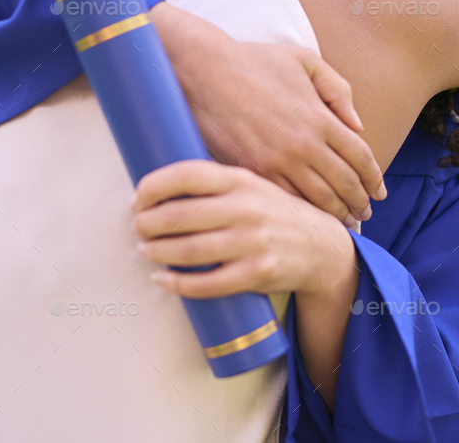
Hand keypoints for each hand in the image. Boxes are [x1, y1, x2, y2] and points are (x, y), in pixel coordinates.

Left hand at [130, 159, 354, 298]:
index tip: (137, 198)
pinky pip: (207, 283)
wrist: (321, 247)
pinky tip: (162, 278)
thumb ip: (214, 185)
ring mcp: (253, 242)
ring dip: (157, 251)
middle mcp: (246, 207)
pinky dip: (178, 283)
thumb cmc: (273, 213)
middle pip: (181, 214)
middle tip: (137, 227)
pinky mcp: (256, 274)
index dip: (154, 186)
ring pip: (189, 250)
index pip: (187, 175)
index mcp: (240, 179)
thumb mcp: (250, 187)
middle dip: (149, 223)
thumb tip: (160, 188)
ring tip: (144, 250)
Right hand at [149, 3, 385, 224]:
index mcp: (321, 117)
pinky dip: (301, 212)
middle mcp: (304, 144)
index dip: (374, 179)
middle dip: (359, 203)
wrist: (206, 71)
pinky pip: (284, 199)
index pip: (361, 158)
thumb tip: (358, 125)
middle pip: (345, 184)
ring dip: (336, 214)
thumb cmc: (255, 61)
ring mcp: (277, 161)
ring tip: (344, 222)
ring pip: (318, 199)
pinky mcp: (252, 171)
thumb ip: (337, 90)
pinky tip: (307, 218)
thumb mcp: (305, 60)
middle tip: (364, 215)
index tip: (379, 193)